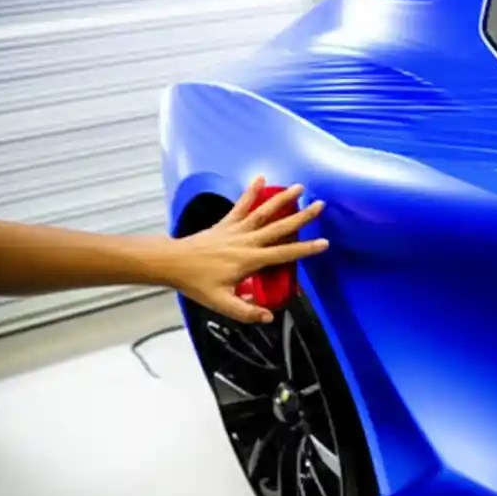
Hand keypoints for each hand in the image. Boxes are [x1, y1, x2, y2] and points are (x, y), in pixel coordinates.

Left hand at [156, 177, 328, 323]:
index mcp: (249, 260)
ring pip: (264, 212)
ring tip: (299, 188)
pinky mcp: (226, 224)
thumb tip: (269, 316)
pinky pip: (241, 206)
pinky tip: (261, 178)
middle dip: (301, 216)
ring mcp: (236, 230)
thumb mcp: (221, 303)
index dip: (305, 249)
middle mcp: (246, 241)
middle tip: (320, 205)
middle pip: (279, 227)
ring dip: (282, 199)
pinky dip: (251, 192)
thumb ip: (246, 311)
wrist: (172, 263)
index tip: (324, 243)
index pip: (283, 254)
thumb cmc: (197, 283)